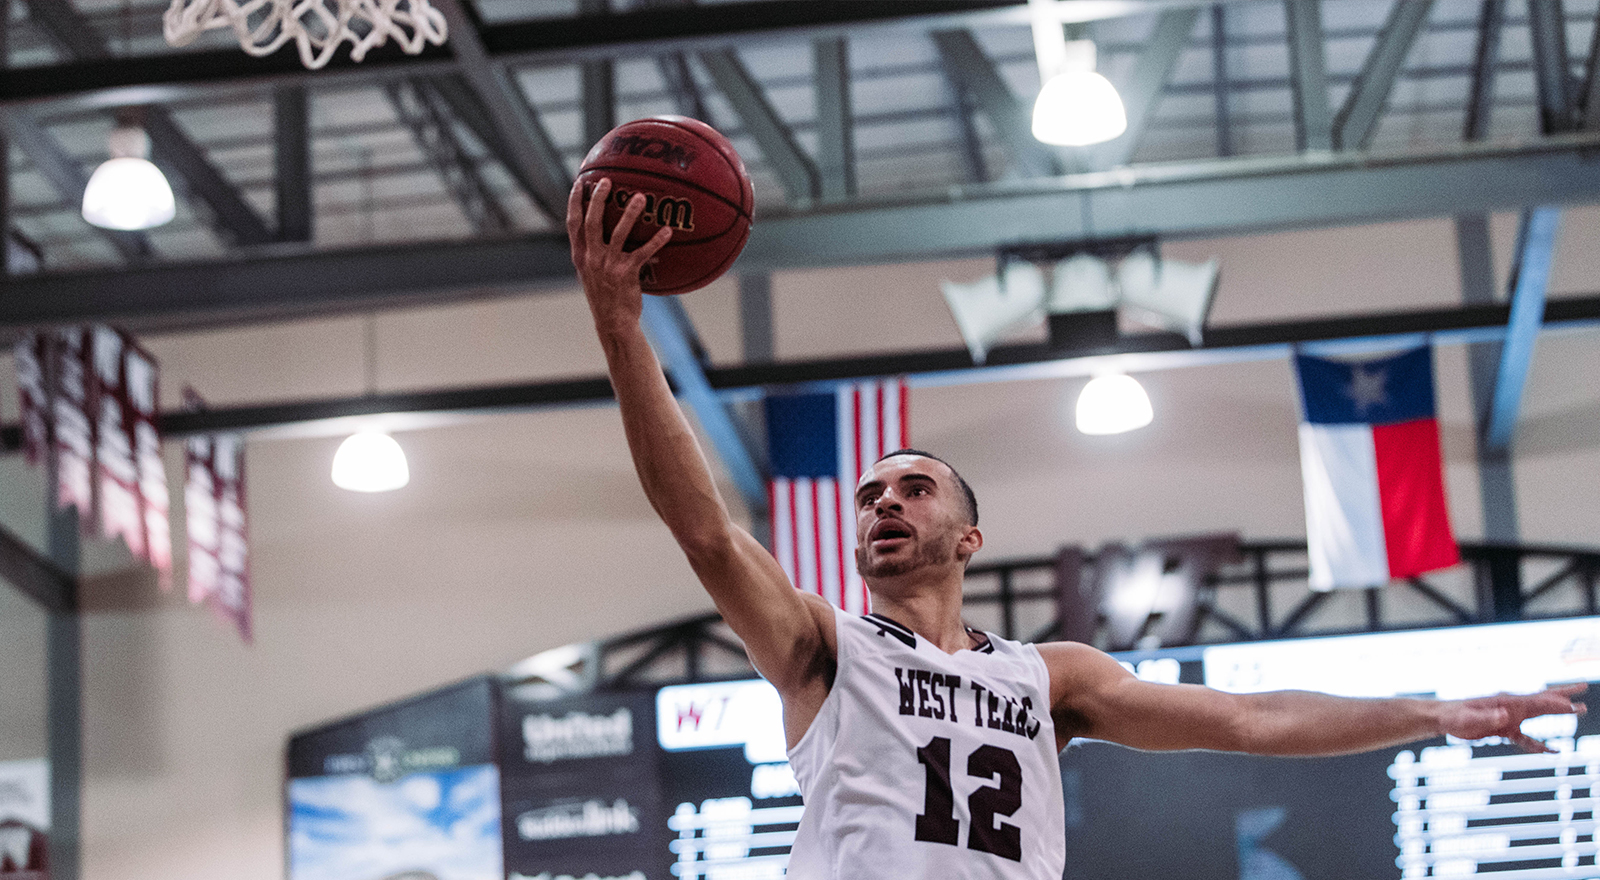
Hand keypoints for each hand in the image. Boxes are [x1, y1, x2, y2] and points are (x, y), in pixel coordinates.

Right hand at [567, 177, 673, 332]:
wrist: (613, 323)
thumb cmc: (605, 297)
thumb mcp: (590, 274)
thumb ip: (592, 254)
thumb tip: (601, 233)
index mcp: (580, 256)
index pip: (573, 223)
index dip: (575, 201)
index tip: (580, 183)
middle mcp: (591, 258)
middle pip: (592, 221)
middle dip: (598, 199)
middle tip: (607, 181)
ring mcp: (608, 265)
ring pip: (618, 233)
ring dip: (629, 213)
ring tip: (640, 197)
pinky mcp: (626, 274)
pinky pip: (643, 252)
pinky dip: (656, 241)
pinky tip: (667, 231)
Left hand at [1439, 683, 1586, 752]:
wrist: (1442, 719)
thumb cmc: (1453, 717)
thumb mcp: (1467, 719)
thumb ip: (1486, 718)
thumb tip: (1504, 716)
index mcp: (1505, 703)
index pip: (1536, 702)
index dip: (1556, 703)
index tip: (1574, 705)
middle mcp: (1510, 708)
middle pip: (1543, 701)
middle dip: (1564, 696)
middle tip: (1584, 688)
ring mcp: (1508, 718)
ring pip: (1538, 715)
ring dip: (1558, 713)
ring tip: (1579, 709)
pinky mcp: (1503, 730)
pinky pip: (1526, 738)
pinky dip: (1540, 745)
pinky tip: (1553, 752)